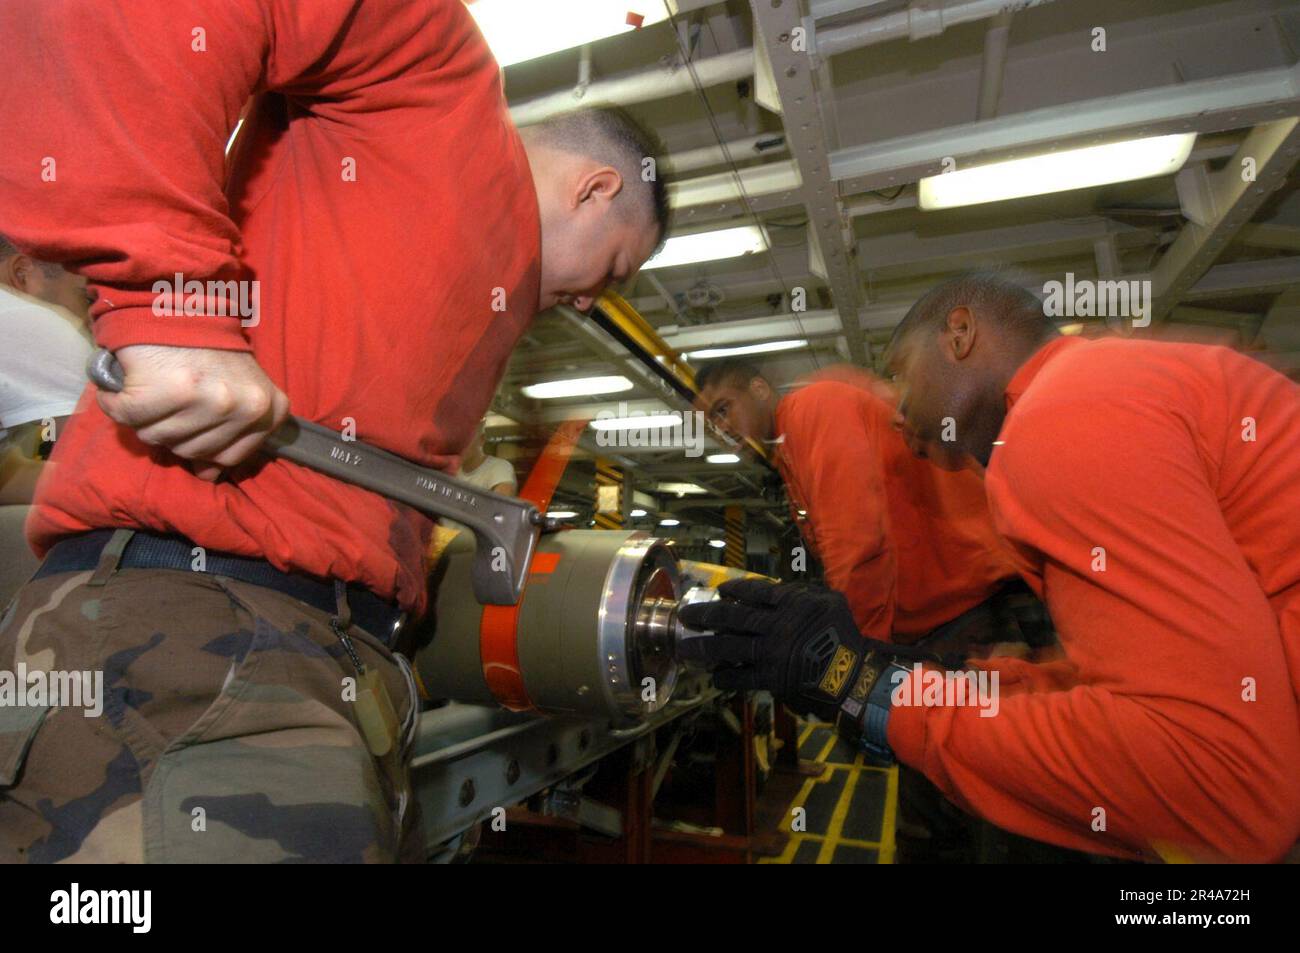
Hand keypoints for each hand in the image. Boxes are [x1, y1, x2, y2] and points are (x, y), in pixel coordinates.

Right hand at [96, 344, 288, 480]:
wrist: (178, 300)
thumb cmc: (207, 350)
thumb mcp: (239, 390)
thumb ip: (231, 435)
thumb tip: (208, 476)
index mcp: (269, 410)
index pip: (231, 458)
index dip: (206, 443)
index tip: (195, 416)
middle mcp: (245, 408)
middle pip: (195, 452)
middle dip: (175, 429)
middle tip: (173, 395)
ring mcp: (210, 401)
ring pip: (160, 439)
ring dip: (147, 417)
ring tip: (155, 386)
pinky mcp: (169, 392)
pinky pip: (129, 419)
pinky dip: (117, 404)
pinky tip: (127, 384)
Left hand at [678, 578, 888, 721]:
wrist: (852, 674)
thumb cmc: (843, 635)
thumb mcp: (829, 601)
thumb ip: (803, 591)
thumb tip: (778, 587)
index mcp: (792, 603)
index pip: (755, 592)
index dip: (733, 591)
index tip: (719, 592)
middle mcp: (777, 625)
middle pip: (733, 617)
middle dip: (705, 615)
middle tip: (684, 614)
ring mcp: (772, 652)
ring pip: (730, 647)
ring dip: (704, 648)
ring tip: (684, 648)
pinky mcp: (772, 678)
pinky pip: (742, 677)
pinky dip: (726, 676)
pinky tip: (714, 676)